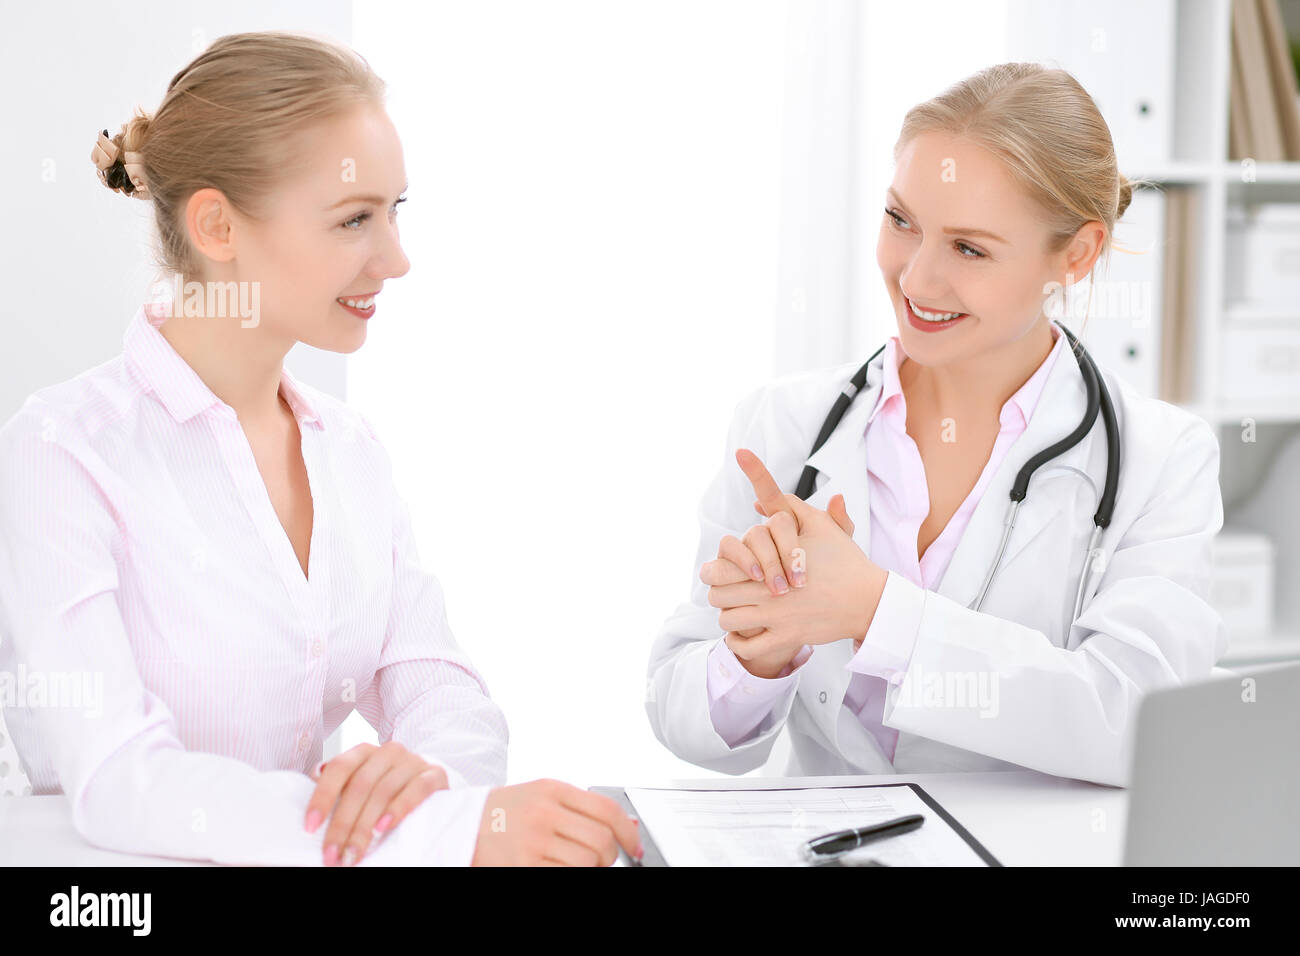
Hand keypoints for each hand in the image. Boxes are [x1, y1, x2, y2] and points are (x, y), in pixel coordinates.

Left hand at [304, 741, 449, 866]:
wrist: (430, 780)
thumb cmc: (388, 787)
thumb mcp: (361, 784)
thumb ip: (338, 788)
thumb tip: (308, 796)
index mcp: (364, 752)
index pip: (339, 769)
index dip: (322, 797)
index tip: (310, 827)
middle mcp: (388, 752)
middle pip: (360, 786)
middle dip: (342, 825)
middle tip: (332, 855)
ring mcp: (413, 761)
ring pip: (384, 791)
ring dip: (365, 826)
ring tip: (354, 852)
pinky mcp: (435, 774)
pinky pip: (416, 789)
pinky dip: (398, 809)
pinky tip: (383, 829)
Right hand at [471, 779, 642, 865]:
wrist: (459, 825)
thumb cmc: (504, 812)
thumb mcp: (542, 796)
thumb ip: (582, 807)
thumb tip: (629, 826)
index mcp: (551, 790)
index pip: (607, 809)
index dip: (629, 832)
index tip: (634, 847)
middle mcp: (543, 812)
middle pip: (601, 839)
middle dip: (610, 856)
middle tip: (603, 860)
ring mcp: (532, 841)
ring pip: (587, 862)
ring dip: (593, 870)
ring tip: (581, 866)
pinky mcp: (523, 865)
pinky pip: (566, 875)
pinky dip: (573, 875)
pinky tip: (564, 870)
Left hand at [701, 450, 887, 676]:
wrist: (868, 598)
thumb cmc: (844, 560)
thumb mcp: (820, 526)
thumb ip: (788, 509)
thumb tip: (757, 503)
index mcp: (772, 560)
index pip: (726, 560)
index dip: (716, 565)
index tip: (710, 570)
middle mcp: (769, 589)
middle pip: (718, 591)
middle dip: (720, 589)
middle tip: (727, 589)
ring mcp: (776, 615)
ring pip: (727, 619)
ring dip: (728, 614)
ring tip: (736, 610)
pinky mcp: (786, 637)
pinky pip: (748, 647)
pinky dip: (737, 642)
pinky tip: (741, 634)